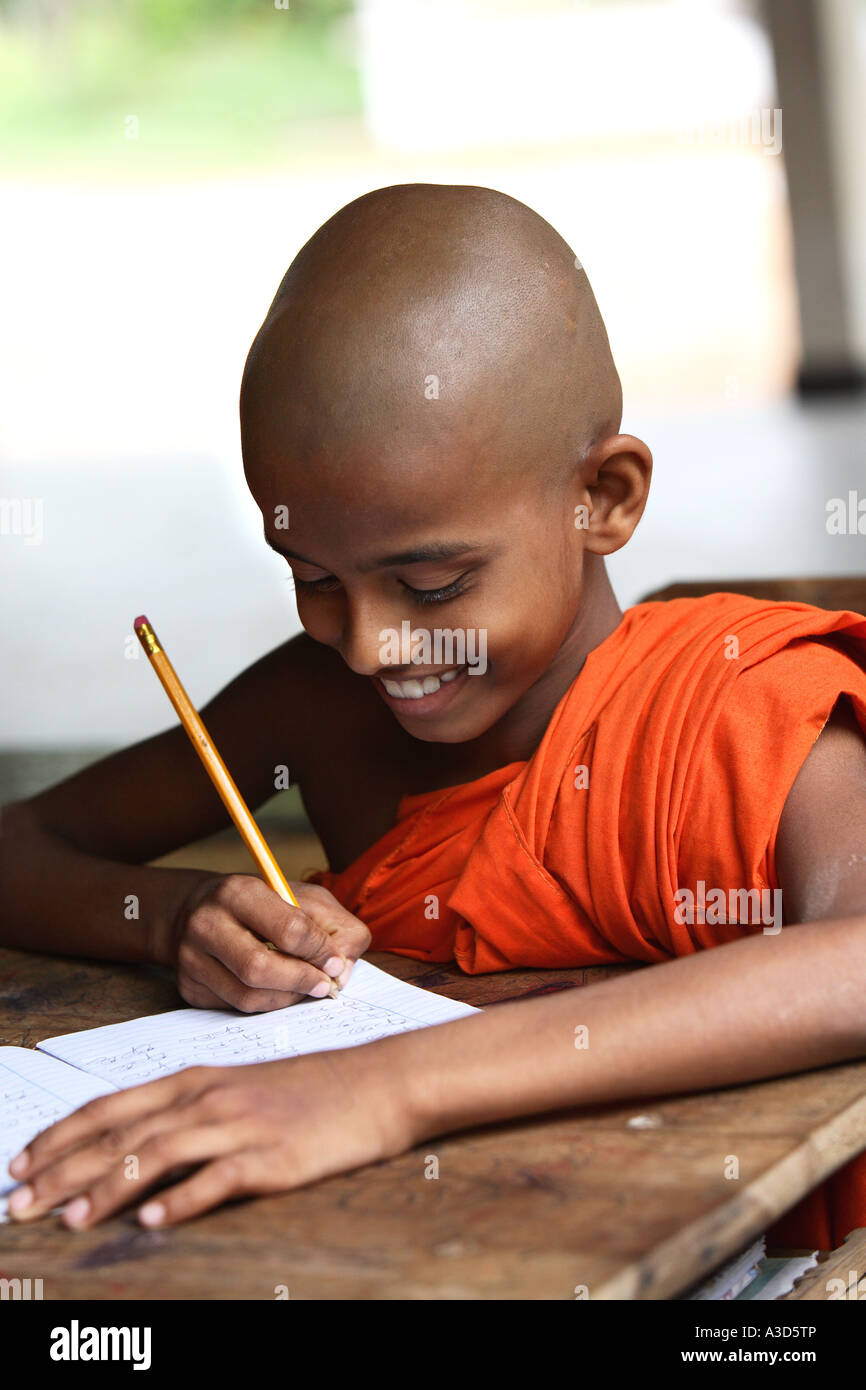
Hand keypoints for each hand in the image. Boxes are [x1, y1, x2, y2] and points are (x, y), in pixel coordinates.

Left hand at [7, 1046, 412, 1229]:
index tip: (20, 1164)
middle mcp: (209, 1098)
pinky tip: (152, 1221)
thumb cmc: (309, 1089)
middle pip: (122, 1135)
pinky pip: (219, 1179)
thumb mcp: (239, 1087)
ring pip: (158, 1154)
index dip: (60, 1137)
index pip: (111, 1108)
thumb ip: (188, 1110)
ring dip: (108, 1189)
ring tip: (71, 1219)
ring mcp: (241, 1125)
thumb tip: (134, 1144)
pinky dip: (181, 1200)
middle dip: (63, 1170)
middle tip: (19, 1204)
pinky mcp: (273, 1157)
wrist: (378, 1082)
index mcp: (195, 1080)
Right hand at [166, 875, 371, 1012]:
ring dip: (287, 998)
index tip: (336, 962)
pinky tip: (278, 991)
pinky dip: (266, 1005)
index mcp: (238, 892)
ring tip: (304, 988)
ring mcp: (191, 958)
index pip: (288, 928)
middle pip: (260, 968)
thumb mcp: (303, 898)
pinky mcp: (189, 987)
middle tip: (324, 985)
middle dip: (302, 981)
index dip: (320, 951)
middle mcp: (207, 923)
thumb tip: (342, 969)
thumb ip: (335, 926)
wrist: (198, 911)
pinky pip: (235, 1008)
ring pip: (247, 997)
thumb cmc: (262, 905)